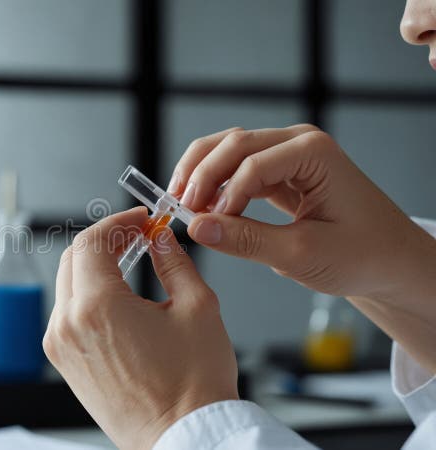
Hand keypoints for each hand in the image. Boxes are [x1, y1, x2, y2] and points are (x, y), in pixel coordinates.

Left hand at [43, 207, 237, 449]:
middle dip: (105, 240)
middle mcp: (69, 325)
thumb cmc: (193, 387)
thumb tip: (161, 240)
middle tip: (137, 236)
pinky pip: (68, 314)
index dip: (118, 223)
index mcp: (98, 307)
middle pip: (73, 258)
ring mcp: (61, 346)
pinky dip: (88, 295)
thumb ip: (174, 262)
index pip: (93, 241)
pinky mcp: (65, 363)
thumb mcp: (197, 308)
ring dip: (95, 266)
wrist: (183, 437)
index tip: (140, 220)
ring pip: (68, 285)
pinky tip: (118, 296)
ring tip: (130, 262)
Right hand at [170, 124, 435, 370]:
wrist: (391, 262)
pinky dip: (215, 185)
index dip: (223, 196)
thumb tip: (195, 227)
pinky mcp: (279, 170)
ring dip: (200, 173)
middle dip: (200, 175)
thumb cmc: (361, 256)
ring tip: (180, 204)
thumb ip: (245, 240)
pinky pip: (236, 168)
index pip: (251, 164)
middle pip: (231, 143)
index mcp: (313, 152)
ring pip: (227, 149)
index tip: (204, 226)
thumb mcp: (301, 254)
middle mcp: (298, 142)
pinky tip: (201, 206)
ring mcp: (287, 153)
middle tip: (177, 209)